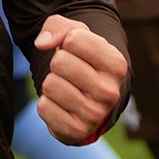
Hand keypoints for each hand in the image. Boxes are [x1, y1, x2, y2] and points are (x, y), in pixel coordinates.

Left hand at [34, 15, 128, 145]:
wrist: (88, 99)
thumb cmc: (82, 60)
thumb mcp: (76, 35)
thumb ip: (58, 26)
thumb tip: (42, 43)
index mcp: (116, 65)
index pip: (73, 39)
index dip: (67, 42)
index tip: (76, 52)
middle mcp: (110, 92)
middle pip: (59, 62)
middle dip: (57, 64)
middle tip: (68, 72)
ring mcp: (95, 115)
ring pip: (50, 85)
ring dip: (51, 84)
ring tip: (65, 87)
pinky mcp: (76, 132)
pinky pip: (43, 107)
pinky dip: (46, 104)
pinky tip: (61, 105)